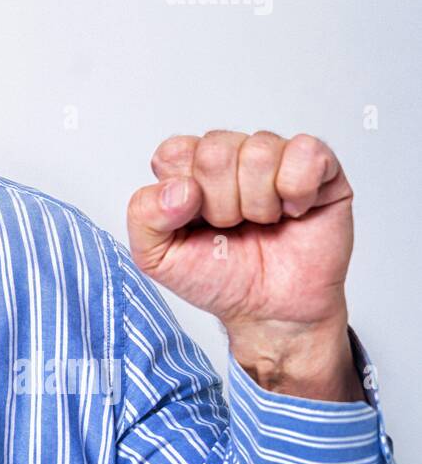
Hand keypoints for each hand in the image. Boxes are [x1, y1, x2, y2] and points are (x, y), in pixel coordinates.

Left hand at [126, 131, 360, 400]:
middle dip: (222, 204)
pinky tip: (294, 212)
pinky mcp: (319, 168)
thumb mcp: (156, 257)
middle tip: (233, 228)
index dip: (184, 194)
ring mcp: (275, 158)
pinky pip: (306, 151)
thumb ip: (144, 216)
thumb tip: (180, 188)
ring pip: (259, 151)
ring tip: (264, 223)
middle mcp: (231, 157)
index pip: (174, 151)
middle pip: (215, 150)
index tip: (196, 222)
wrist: (272, 313)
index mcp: (189, 170)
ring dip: (258, 204)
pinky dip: (297, 191)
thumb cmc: (220, 279)